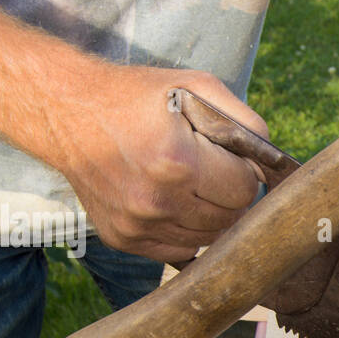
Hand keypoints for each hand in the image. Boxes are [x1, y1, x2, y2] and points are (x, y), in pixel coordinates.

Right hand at [51, 64, 268, 261]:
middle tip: (212, 173)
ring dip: (210, 215)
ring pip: (207, 239)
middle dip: (229, 195)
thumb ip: (243, 123)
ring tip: (192, 185)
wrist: (66, 112)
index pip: (244, 191)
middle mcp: (158, 201)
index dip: (243, 173)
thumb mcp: (195, 88)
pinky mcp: (124, 239)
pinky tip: (172, 202)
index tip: (228, 160)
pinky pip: (179, 250)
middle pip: (229, 219)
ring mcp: (138, 225)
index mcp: (178, 162)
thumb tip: (272, 164)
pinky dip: (185, 230)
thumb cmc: (137, 97)